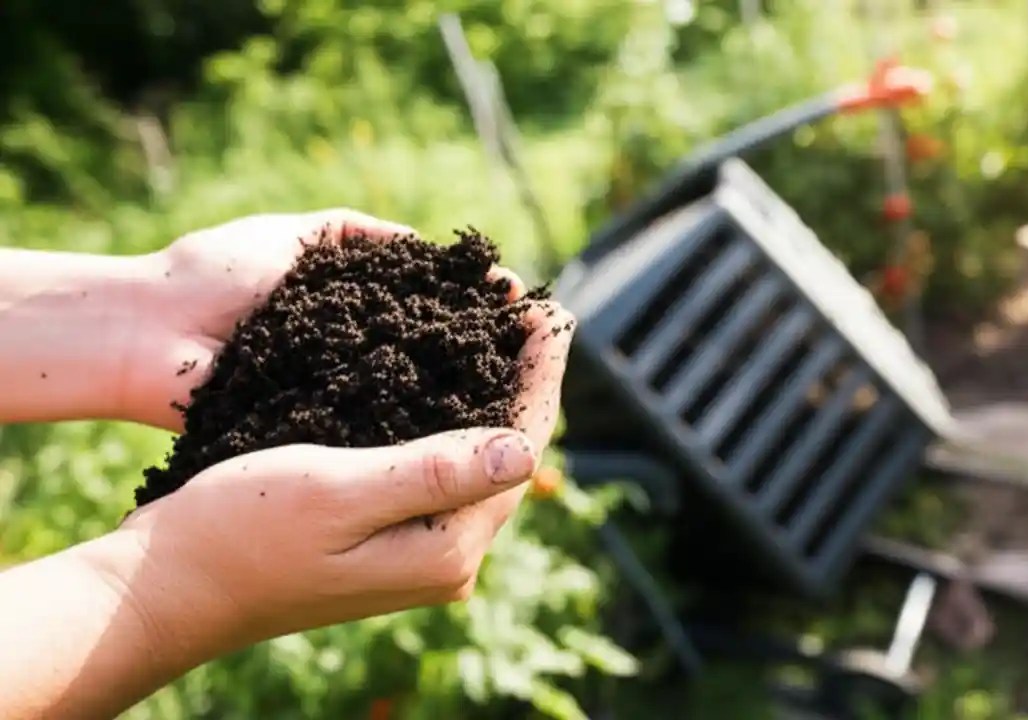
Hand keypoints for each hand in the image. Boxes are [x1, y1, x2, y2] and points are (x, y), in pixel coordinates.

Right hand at [104, 299, 571, 673]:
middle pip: (510, 451)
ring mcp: (422, 554)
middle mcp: (447, 559)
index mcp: (445, 549)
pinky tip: (451, 379)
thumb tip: (525, 451)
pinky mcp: (395, 542)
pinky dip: (458, 417)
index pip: (520, 446)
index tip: (548, 312)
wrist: (172, 585)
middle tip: (529, 309)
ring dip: (494, 393)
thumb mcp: (338, 490)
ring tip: (500, 330)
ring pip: (482, 457)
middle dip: (524, 378)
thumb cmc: (240, 532)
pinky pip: (448, 467)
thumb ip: (433, 472)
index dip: (539, 375)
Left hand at [124, 208, 523, 430]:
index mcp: (351, 316)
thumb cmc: (208, 276)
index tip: (524, 302)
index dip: (479, 311)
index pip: (433, 315)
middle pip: (437, 362)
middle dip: (490, 354)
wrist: (141, 333)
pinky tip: (470, 427)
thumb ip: (356, 235)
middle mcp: (354, 362)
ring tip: (523, 383)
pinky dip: (425, 431)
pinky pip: (381, 436)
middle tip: (542, 344)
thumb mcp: (293, 238)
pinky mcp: (318, 435)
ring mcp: (339, 402)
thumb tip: (426, 247)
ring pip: (420, 403)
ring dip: (471, 395)